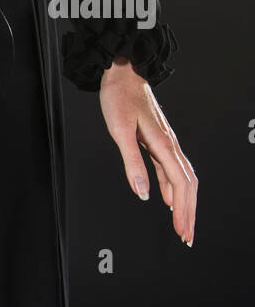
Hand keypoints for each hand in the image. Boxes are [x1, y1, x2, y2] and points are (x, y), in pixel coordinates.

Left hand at [98, 56, 196, 247]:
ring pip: (181, 177)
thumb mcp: (120, 131)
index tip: (183, 232)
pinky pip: (170, 168)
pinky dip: (171, 187)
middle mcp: (169, 144)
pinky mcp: (157, 138)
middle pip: (187, 184)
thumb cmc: (119, 96)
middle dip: (189, 212)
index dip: (184, 210)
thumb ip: (132, 162)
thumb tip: (143, 194)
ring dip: (183, 202)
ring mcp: (164, 141)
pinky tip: (166, 198)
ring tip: (181, 223)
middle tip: (187, 236)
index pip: (180, 184)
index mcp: (163, 144)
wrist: (121, 70)